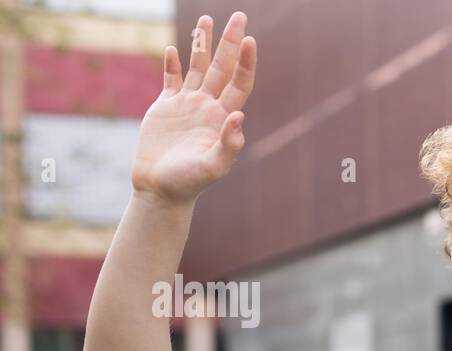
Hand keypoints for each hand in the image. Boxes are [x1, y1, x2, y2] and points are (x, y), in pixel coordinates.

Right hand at [132, 12, 256, 205]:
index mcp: (222, 118)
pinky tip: (172, 50)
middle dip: (229, 42)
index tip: (249, 39)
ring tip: (206, 20)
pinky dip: (172, 65)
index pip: (239, 83)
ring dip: (202, 44)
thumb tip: (239, 117)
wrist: (160, 190)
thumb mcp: (213, 167)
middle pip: (222, 67)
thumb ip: (229, 144)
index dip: (245, 62)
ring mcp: (187, 105)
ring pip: (197, 67)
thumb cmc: (189, 183)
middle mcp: (208, 107)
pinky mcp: (165, 108)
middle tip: (239, 14)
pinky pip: (170, 80)